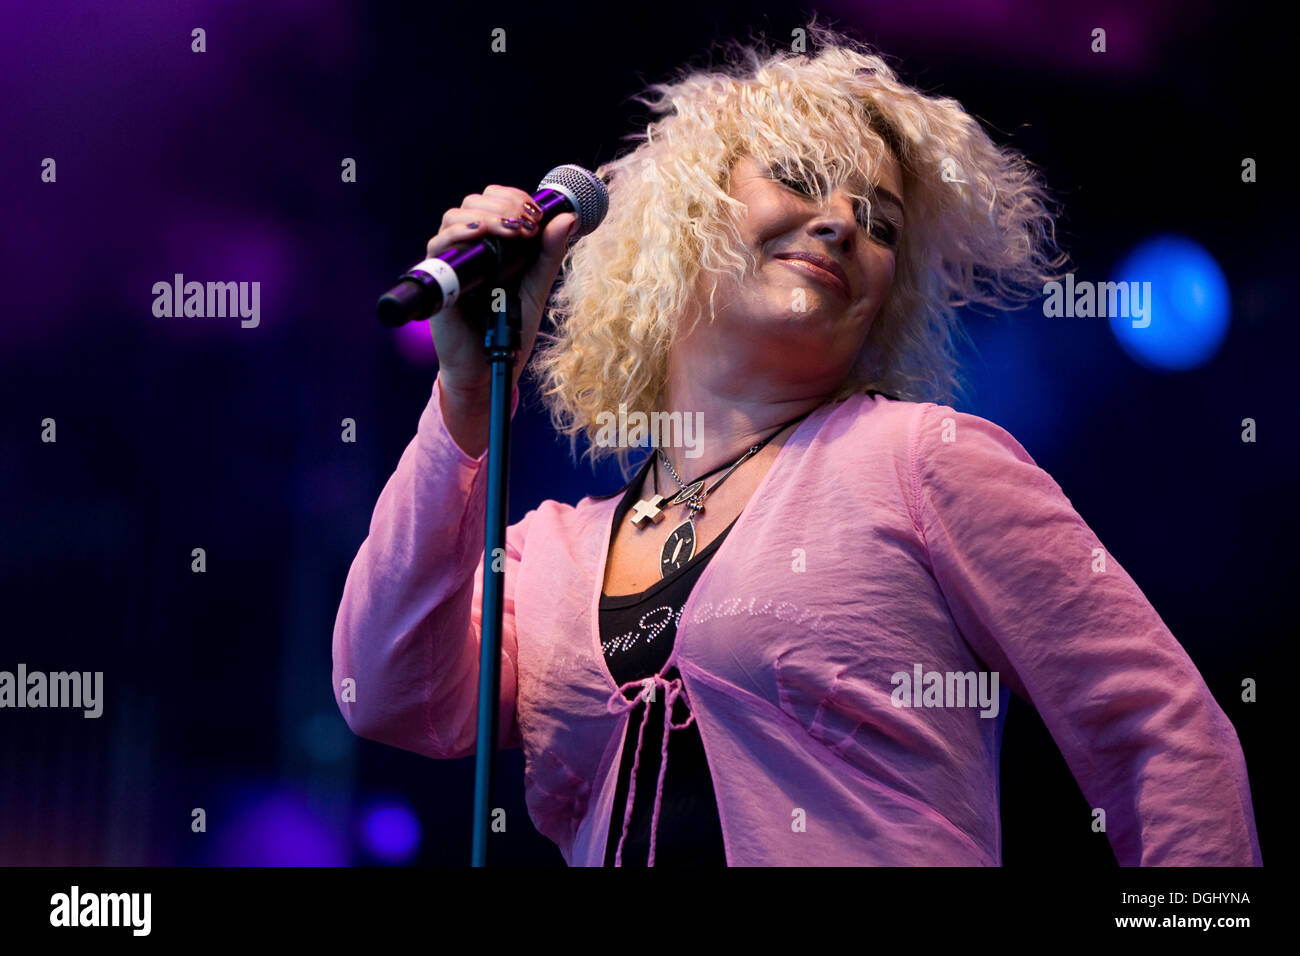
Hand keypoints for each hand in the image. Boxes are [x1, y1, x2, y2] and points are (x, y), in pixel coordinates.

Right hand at [426, 185, 577, 402]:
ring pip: (455, 217)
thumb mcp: (536, 287)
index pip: (493, 201)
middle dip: (503, 205)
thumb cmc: (509, 330)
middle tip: (528, 224)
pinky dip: (459, 233)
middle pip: (473, 202)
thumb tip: (567, 218)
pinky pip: (439, 246)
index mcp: (490, 245)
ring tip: (512, 230)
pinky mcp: (438, 280)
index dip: (513, 197)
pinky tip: (479, 234)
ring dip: (487, 215)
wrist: (489, 368)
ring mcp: (451, 263)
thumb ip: (549, 254)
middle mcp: (468, 248)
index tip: (536, 213)